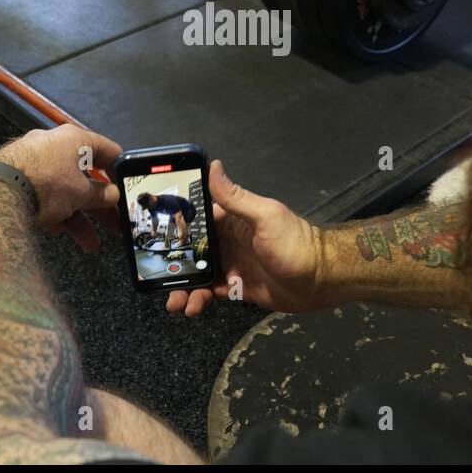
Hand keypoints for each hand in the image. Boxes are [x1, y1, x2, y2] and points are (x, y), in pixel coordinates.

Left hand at [0, 125, 120, 250]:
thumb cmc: (48, 184)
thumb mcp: (81, 194)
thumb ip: (101, 195)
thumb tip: (113, 195)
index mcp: (74, 139)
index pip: (107, 150)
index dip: (120, 170)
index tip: (127, 188)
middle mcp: (54, 145)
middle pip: (85, 176)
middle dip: (100, 205)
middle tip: (114, 225)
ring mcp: (33, 161)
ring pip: (64, 190)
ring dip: (80, 217)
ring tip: (91, 244)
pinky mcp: (17, 178)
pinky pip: (44, 195)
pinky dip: (56, 212)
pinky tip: (62, 232)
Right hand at [166, 160, 323, 317]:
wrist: (320, 280)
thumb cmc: (294, 244)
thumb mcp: (264, 216)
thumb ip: (236, 197)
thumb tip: (213, 165)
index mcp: (231, 220)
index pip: (196, 219)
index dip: (174, 225)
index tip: (151, 234)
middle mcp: (228, 241)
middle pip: (191, 250)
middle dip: (173, 264)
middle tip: (157, 278)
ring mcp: (232, 264)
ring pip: (197, 274)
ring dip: (183, 287)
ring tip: (175, 303)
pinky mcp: (237, 287)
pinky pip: (210, 292)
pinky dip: (198, 299)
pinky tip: (193, 307)